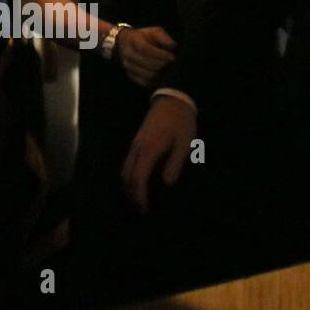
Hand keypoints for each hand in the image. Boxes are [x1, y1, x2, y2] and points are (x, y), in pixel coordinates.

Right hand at [115, 25, 176, 85]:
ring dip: (160, 74)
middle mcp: (127, 52)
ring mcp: (127, 65)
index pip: (144, 48)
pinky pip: (145, 82)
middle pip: (146, 63)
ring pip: (147, 74)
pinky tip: (162, 76)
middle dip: (162, 64)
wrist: (128, 43)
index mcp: (133, 39)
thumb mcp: (155, 32)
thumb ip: (164, 38)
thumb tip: (172, 46)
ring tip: (168, 70)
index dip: (160, 54)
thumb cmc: (146, 37)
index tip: (172, 57)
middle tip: (172, 64)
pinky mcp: (130, 75)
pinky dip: (156, 81)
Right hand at [121, 95, 196, 212]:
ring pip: (124, 169)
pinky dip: (130, 176)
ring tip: (140, 199)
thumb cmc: (181, 123)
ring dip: (129, 186)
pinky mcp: (137, 141)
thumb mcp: (185, 144)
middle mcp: (137, 147)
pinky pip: (128, 163)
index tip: (146, 209)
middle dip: (132, 194)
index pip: (138, 177)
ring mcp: (135, 144)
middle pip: (126, 175)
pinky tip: (140, 182)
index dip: (140, 195)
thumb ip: (175, 164)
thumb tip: (167, 184)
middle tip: (143, 209)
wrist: (173, 100)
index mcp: (149, 149)